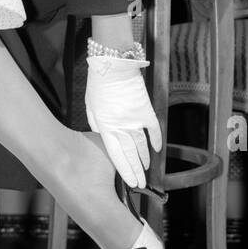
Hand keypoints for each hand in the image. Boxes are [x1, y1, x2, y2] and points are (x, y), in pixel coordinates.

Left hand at [85, 51, 162, 189]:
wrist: (114, 65)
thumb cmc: (98, 84)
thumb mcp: (90, 106)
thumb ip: (96, 123)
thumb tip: (102, 133)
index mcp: (106, 128)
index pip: (117, 156)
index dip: (125, 171)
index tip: (131, 183)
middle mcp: (122, 127)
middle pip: (131, 154)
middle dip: (136, 171)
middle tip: (141, 184)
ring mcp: (135, 120)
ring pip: (142, 145)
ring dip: (144, 158)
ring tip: (146, 169)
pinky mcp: (146, 110)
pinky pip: (154, 129)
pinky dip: (156, 139)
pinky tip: (157, 150)